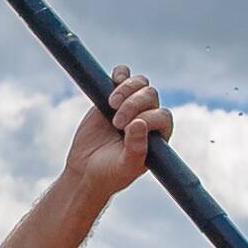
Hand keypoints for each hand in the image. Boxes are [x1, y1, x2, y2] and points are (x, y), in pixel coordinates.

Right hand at [68, 68, 170, 202]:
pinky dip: (121, 74)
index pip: (161, 116)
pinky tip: (115, 80)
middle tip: (116, 122)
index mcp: (158, 135)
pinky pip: (123, 76)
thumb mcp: (124, 167)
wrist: (85, 169)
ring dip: (127, 89)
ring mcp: (131, 104)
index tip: (127, 129)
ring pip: (140, 83)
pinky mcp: (113, 95)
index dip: (147, 118)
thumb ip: (136, 149)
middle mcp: (148, 116)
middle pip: (150, 96)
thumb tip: (140, 123)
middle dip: (134, 104)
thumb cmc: (110, 173)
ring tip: (111, 104)